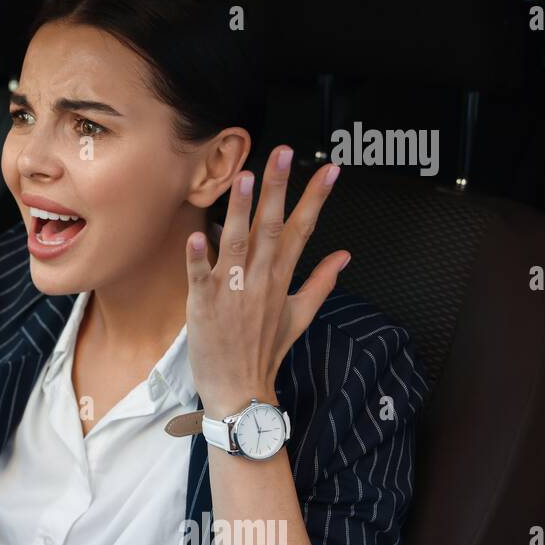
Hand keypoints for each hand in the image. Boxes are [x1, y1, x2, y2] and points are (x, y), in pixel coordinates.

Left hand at [184, 146, 348, 418]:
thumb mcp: (300, 316)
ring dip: (239, 210)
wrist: (241, 391)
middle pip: (271, 226)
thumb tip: (345, 256)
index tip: (329, 169)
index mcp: (282, 279)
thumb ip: (322, 282)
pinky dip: (199, 257)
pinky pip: (201, 275)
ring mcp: (232, 291)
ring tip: (244, 178)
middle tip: (282, 153)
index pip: (303, 229)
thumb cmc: (264, 352)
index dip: (315, 198)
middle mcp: (260, 280)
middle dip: (278, 188)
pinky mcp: (204, 304)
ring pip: (237, 243)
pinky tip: (199, 234)